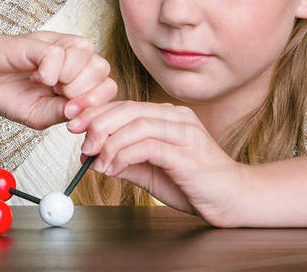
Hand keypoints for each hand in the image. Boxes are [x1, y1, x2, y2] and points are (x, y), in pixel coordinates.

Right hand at [0, 30, 117, 130]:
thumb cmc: (6, 93)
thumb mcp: (39, 115)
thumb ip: (64, 114)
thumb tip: (81, 111)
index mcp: (78, 77)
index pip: (109, 87)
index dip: (94, 105)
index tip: (69, 116)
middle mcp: (73, 58)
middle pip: (103, 71)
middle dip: (82, 93)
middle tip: (56, 96)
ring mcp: (57, 45)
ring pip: (88, 57)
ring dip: (68, 79)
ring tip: (45, 83)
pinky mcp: (39, 40)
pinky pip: (59, 55)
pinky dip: (47, 72)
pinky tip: (33, 75)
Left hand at [67, 100, 251, 226]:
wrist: (234, 200)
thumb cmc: (195, 184)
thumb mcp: (151, 171)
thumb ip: (126, 160)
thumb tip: (95, 157)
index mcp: (167, 116)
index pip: (124, 105)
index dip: (95, 112)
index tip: (72, 122)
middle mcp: (176, 117)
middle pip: (127, 109)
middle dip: (96, 123)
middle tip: (80, 142)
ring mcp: (183, 132)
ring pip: (135, 123)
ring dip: (108, 141)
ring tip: (96, 159)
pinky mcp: (186, 152)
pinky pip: (147, 145)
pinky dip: (123, 155)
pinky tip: (113, 168)